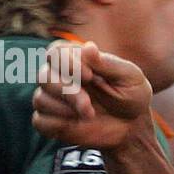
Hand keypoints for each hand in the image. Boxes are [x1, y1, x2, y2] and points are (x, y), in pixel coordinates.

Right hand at [31, 39, 153, 149]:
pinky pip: (40, 121)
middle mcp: (60, 77)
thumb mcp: (129, 78)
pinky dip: (58, 124)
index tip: (90, 76)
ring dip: (64, 109)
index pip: (55, 52)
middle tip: (88, 104)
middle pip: (43, 76)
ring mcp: (54, 100)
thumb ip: (108, 64)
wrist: (133, 127)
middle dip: (66, 91)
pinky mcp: (52, 122)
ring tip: (89, 114)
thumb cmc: (131, 96)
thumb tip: (88, 47)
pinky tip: (77, 124)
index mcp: (77, 60)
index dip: (67, 63)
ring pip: (40, 99)